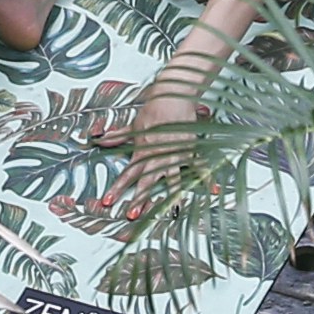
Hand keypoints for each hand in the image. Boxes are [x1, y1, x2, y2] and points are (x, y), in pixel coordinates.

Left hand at [110, 75, 205, 215]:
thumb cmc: (154, 110)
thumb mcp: (133, 125)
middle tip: (132, 215)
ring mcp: (175, 156)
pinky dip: (208, 178)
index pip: (127, 174)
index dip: (116, 189)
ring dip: (171, 196)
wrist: (172, 98)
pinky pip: (199, 167)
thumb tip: (100, 140)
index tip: (108, 201)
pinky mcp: (190, 151)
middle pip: (146, 182)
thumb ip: (118, 136)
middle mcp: (158, 157)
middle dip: (138, 199)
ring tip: (173, 211)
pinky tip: (213, 190)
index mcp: (143, 152)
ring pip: (172, 180)